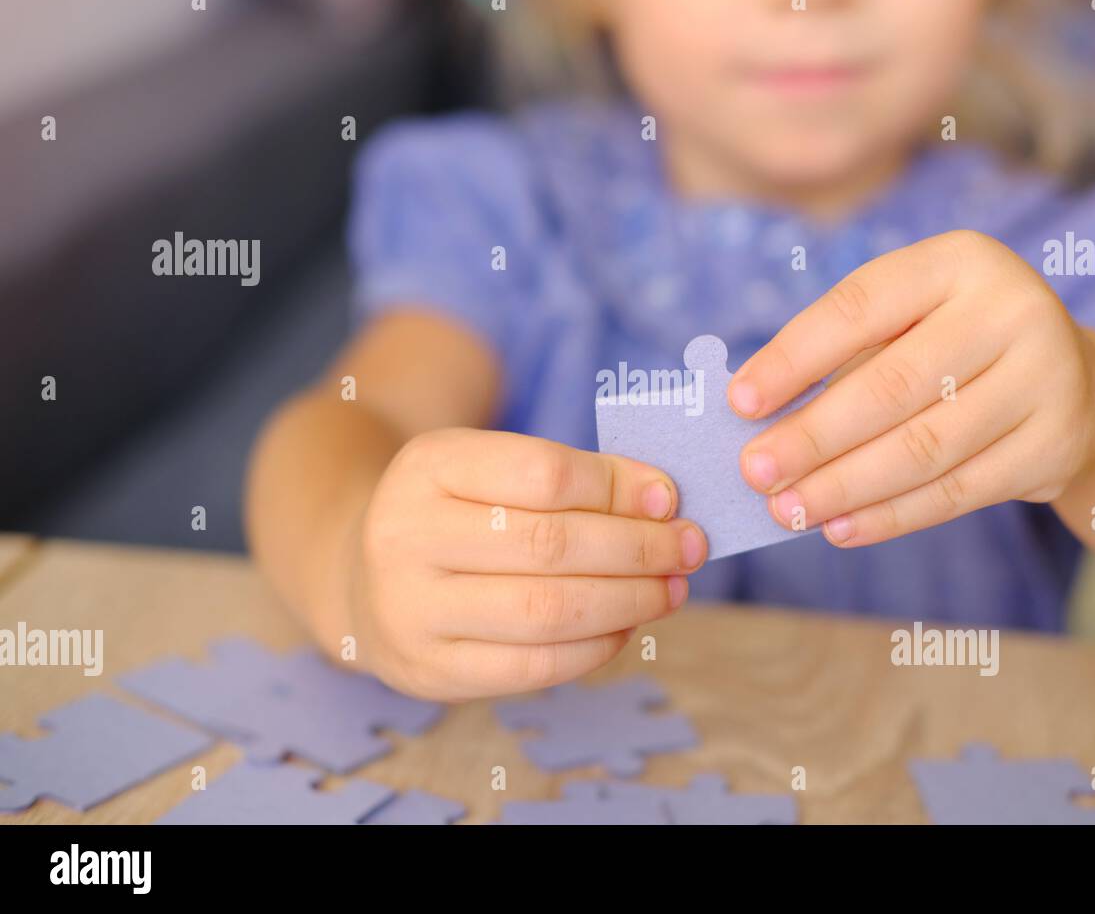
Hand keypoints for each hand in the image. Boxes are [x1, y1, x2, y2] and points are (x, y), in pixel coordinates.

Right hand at [343, 428, 706, 699]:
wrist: (365, 575)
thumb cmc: (459, 513)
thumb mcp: (498, 469)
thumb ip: (579, 476)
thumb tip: (662, 500)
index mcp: (428, 465)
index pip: (542, 474)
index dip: (617, 488)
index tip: (669, 499)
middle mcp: (406, 535)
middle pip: (550, 546)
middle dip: (637, 549)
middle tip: (688, 549)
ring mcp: (411, 610)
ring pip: (547, 611)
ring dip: (628, 601)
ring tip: (669, 589)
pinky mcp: (430, 670)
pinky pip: (534, 667)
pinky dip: (596, 648)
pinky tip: (625, 626)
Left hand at [728, 230, 1094, 546]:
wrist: (1074, 386)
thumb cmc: (955, 349)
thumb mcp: (910, 323)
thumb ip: (844, 360)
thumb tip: (759, 422)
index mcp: (958, 261)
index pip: (860, 308)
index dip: (793, 358)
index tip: (739, 403)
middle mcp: (1011, 309)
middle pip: (891, 386)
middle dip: (812, 436)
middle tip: (754, 472)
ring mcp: (1044, 377)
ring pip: (924, 447)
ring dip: (843, 486)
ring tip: (786, 509)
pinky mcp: (1057, 443)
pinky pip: (958, 491)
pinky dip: (890, 515)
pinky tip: (839, 527)